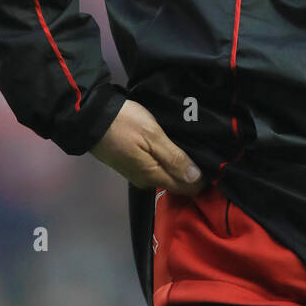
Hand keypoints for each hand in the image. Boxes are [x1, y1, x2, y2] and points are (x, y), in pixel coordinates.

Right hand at [90, 100, 208, 197]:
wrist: (90, 116)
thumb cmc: (125, 124)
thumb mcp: (153, 136)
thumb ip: (174, 159)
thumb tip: (196, 179)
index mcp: (153, 176)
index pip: (185, 189)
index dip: (202, 181)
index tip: (216, 166)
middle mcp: (146, 181)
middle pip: (176, 184)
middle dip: (192, 176)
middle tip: (210, 156)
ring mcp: (136, 173)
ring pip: (166, 176)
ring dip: (180, 168)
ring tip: (196, 152)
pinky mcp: (131, 164)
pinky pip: (156, 168)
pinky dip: (168, 162)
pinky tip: (175, 151)